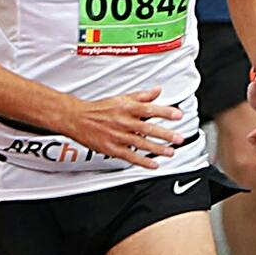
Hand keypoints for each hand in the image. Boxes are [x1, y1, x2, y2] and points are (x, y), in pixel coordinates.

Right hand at [56, 87, 183, 168]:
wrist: (76, 118)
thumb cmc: (99, 109)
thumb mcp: (122, 98)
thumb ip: (142, 96)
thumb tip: (158, 91)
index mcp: (127, 108)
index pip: (149, 109)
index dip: (165, 112)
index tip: (178, 115)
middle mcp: (123, 122)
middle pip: (147, 128)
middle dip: (165, 134)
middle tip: (179, 138)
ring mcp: (118, 136)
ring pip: (140, 144)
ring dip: (157, 149)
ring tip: (170, 152)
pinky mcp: (112, 148)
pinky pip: (129, 156)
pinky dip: (142, 161)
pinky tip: (153, 164)